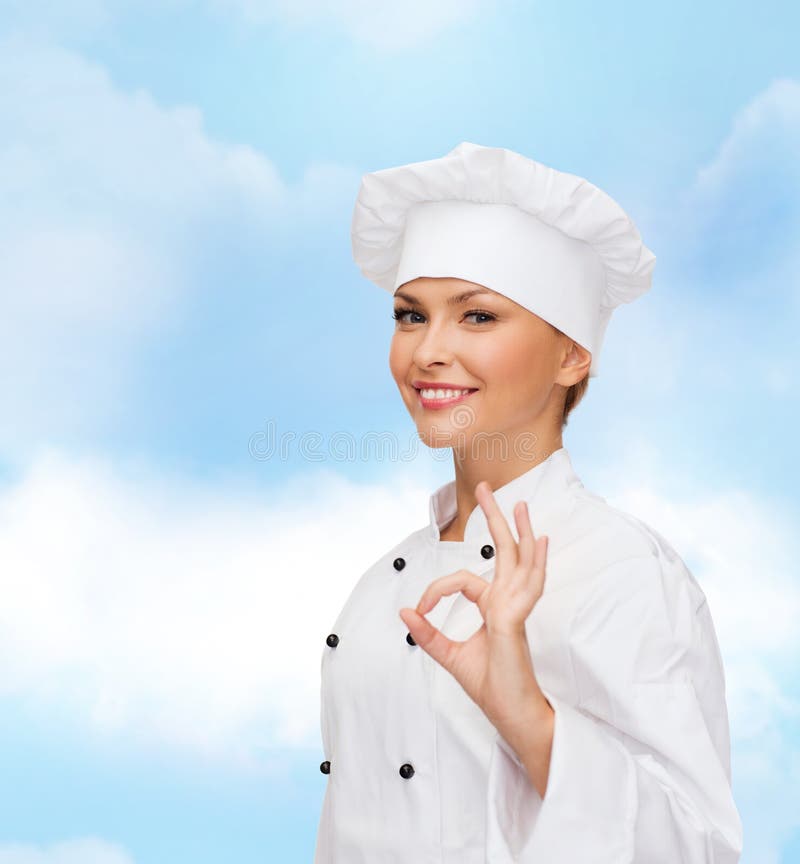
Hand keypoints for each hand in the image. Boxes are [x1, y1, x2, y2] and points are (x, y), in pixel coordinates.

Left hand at [398, 480, 551, 741]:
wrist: (513, 716)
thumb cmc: (491, 687)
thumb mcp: (450, 657)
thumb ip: (428, 635)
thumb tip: (404, 611)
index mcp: (494, 607)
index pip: (464, 581)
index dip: (435, 590)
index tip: (418, 611)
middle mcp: (507, 603)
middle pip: (504, 553)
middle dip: (496, 519)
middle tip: (489, 486)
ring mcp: (515, 610)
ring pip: (519, 562)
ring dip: (519, 531)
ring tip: (520, 503)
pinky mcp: (515, 623)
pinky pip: (523, 590)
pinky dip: (534, 564)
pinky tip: (538, 541)